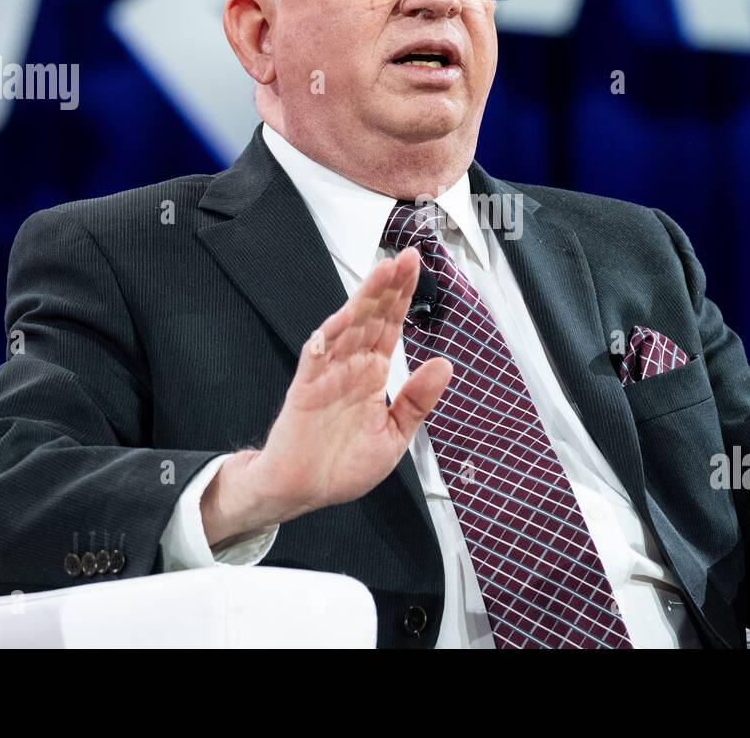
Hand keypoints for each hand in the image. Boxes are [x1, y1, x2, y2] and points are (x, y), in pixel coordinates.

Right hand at [201, 247, 451, 544]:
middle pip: (372, 317)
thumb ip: (417, 400)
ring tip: (383, 273)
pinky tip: (343, 318)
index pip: (390, 325)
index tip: (417, 266)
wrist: (304, 491)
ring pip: (348, 327)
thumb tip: (445, 365)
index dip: (403, 295)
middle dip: (388, 286)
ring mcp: (328, 375)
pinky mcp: (306, 389)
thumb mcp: (395, 435)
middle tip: (406, 258)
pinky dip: (329, 337)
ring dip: (364, 300)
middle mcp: (351, 366)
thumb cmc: (343, 465)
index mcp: (372, 374)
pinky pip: (317, 357)